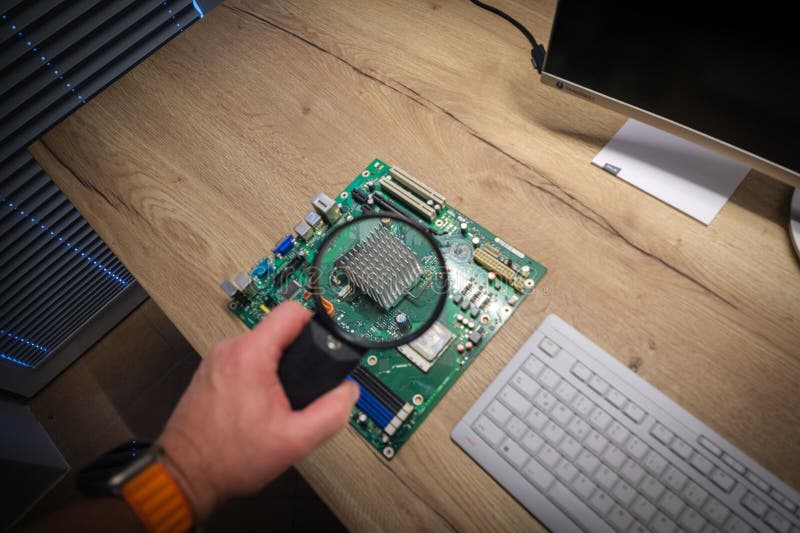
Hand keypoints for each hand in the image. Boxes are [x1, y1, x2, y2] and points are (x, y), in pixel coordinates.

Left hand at [157, 301, 359, 519]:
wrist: (186, 475)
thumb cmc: (228, 459)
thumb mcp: (295, 441)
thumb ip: (331, 413)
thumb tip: (348, 392)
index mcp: (250, 356)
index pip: (292, 311)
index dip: (316, 322)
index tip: (325, 343)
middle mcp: (229, 350)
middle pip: (278, 330)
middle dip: (298, 355)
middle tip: (304, 385)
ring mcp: (216, 359)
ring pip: (262, 346)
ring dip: (278, 367)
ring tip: (282, 399)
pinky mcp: (211, 371)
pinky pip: (245, 359)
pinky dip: (259, 375)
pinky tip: (261, 403)